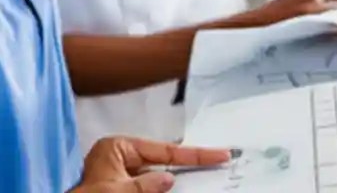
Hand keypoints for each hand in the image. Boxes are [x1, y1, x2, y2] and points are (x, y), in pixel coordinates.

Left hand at [71, 137, 233, 192]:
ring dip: (175, 178)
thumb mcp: (120, 192)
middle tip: (217, 161)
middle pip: (161, 159)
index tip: (219, 154)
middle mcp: (118, 156)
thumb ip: (148, 185)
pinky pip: (146, 185)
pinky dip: (161, 188)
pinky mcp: (119, 187)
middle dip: (186, 163)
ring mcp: (118, 173)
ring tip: (202, 174)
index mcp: (117, 147)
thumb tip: (169, 179)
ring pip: (155, 175)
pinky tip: (177, 187)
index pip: (163, 149)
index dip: (193, 154)